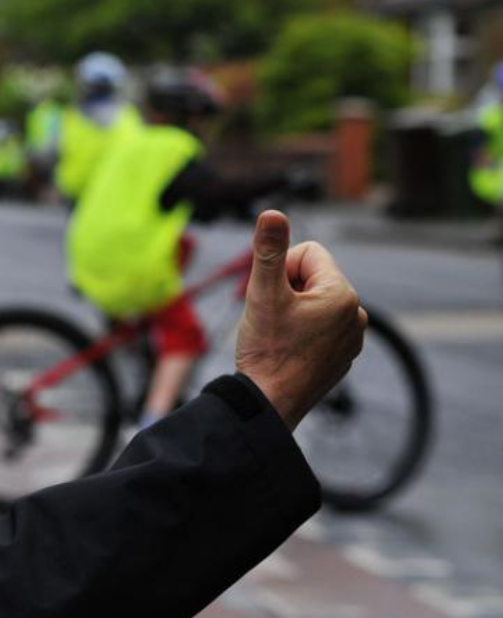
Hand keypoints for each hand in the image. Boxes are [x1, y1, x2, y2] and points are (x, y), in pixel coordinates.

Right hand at [236, 211, 367, 430]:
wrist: (269, 404)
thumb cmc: (266, 350)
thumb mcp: (262, 294)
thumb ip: (269, 251)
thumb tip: (273, 213)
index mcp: (342, 294)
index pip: (308, 252)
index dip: (280, 269)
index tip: (270, 297)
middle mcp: (355, 315)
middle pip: (311, 277)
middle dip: (285, 289)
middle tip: (271, 318)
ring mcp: (351, 338)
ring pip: (313, 302)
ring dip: (292, 309)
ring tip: (278, 335)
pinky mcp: (342, 356)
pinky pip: (320, 326)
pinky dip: (301, 330)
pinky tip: (287, 350)